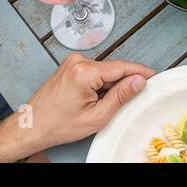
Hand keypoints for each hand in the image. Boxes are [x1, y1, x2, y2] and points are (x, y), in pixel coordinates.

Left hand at [13, 54, 153, 153]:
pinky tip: (94, 100)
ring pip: (104, 71)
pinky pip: (93, 71)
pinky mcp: (70, 66)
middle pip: (113, 68)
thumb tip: (138, 81)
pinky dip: (99, 84)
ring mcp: (72, 62)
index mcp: (84, 71)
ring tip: (102, 106)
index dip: (140, 72)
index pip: (121, 67)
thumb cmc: (58, 124)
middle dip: (123, 83)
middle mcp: (78, 61)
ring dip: (109, 85)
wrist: (33, 125)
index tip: (154, 76)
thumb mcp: (96, 116)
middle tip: (130, 101)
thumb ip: (120, 96)